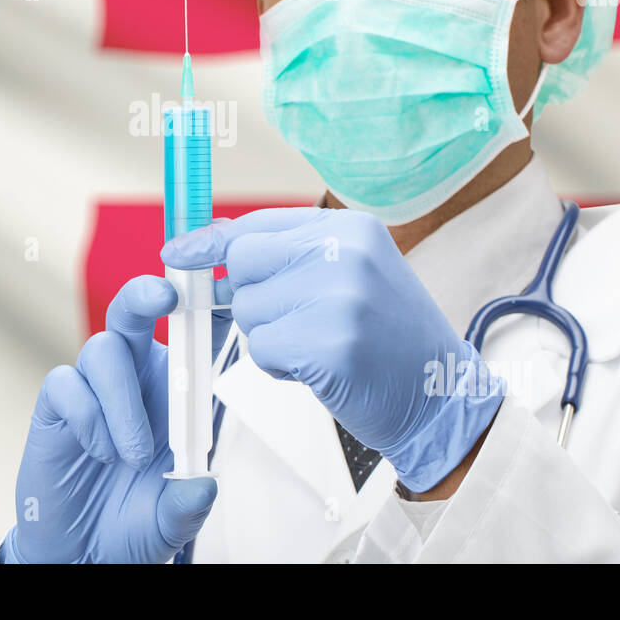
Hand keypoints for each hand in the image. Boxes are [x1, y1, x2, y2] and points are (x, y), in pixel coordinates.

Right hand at [0, 274, 230, 562]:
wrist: (82, 551)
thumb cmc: (135, 521)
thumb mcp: (172, 521)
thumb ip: (187, 505)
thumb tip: (203, 486)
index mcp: (174, 386)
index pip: (191, 332)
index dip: (203, 303)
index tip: (220, 289)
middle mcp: (135, 375)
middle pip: (135, 309)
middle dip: (149, 293)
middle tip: (164, 297)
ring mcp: (93, 386)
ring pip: (103, 348)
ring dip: (123, 401)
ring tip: (131, 456)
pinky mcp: (57, 405)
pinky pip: (67, 384)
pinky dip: (88, 416)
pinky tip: (99, 451)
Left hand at [161, 208, 503, 492]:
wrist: (441, 396)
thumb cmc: (387, 339)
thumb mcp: (350, 275)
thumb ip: (290, 256)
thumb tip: (211, 246)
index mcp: (350, 228)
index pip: (259, 223)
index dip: (212, 241)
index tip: (178, 253)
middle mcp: (346, 251)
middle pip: (245, 262)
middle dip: (252, 298)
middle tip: (294, 321)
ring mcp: (340, 296)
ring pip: (250, 309)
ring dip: (270, 337)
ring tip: (318, 346)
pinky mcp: (330, 344)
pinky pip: (263, 349)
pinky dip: (279, 367)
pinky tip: (318, 369)